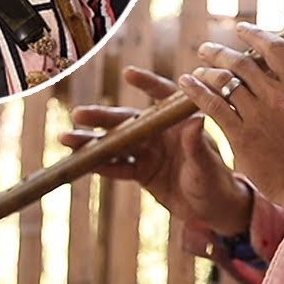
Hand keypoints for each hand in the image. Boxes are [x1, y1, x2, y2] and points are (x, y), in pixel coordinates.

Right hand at [59, 66, 251, 234]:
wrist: (214, 210)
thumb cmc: (217, 183)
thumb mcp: (206, 166)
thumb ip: (197, 146)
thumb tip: (196, 120)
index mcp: (179, 123)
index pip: (163, 97)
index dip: (147, 83)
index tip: (129, 73)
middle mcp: (161, 133)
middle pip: (129, 120)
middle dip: (103, 118)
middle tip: (79, 113)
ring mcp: (150, 152)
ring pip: (117, 143)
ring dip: (93, 142)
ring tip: (66, 138)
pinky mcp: (142, 171)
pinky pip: (118, 166)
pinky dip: (100, 165)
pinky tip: (81, 162)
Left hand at [178, 22, 283, 211]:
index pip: (275, 48)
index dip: (255, 34)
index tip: (241, 29)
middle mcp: (278, 97)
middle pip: (243, 62)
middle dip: (220, 52)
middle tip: (206, 50)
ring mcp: (258, 116)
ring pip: (225, 81)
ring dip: (207, 71)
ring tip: (198, 71)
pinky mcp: (241, 136)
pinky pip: (213, 106)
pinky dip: (197, 91)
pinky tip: (186, 84)